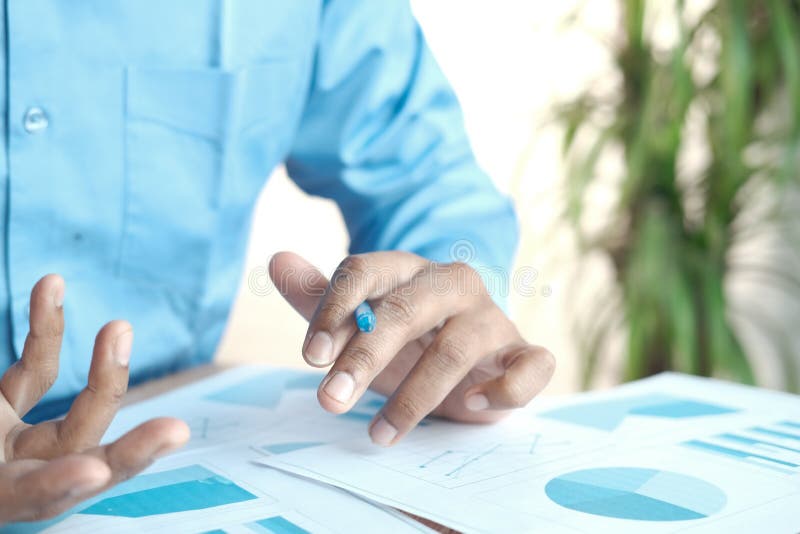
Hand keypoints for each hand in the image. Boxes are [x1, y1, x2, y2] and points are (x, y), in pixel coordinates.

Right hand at [0, 275, 188, 523]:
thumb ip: (12, 420)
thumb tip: (68, 440)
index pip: (31, 499)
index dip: (57, 487)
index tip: (94, 473)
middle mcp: (6, 475)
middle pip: (77, 465)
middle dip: (129, 449)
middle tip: (177, 429)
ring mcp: (9, 445)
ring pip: (75, 415)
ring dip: (101, 372)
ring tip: (120, 326)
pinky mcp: (3, 413)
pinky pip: (35, 375)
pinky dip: (46, 334)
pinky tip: (50, 287)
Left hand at [269, 251, 554, 445]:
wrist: (471, 367)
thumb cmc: (409, 343)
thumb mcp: (361, 325)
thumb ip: (320, 299)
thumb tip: (277, 261)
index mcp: (409, 270)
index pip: (365, 271)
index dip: (336, 310)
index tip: (310, 358)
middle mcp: (452, 285)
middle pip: (405, 310)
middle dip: (364, 358)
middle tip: (330, 400)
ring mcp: (492, 318)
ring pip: (455, 348)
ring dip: (414, 396)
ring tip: (379, 433)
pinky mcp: (523, 352)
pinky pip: (528, 366)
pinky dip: (503, 389)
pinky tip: (472, 405)